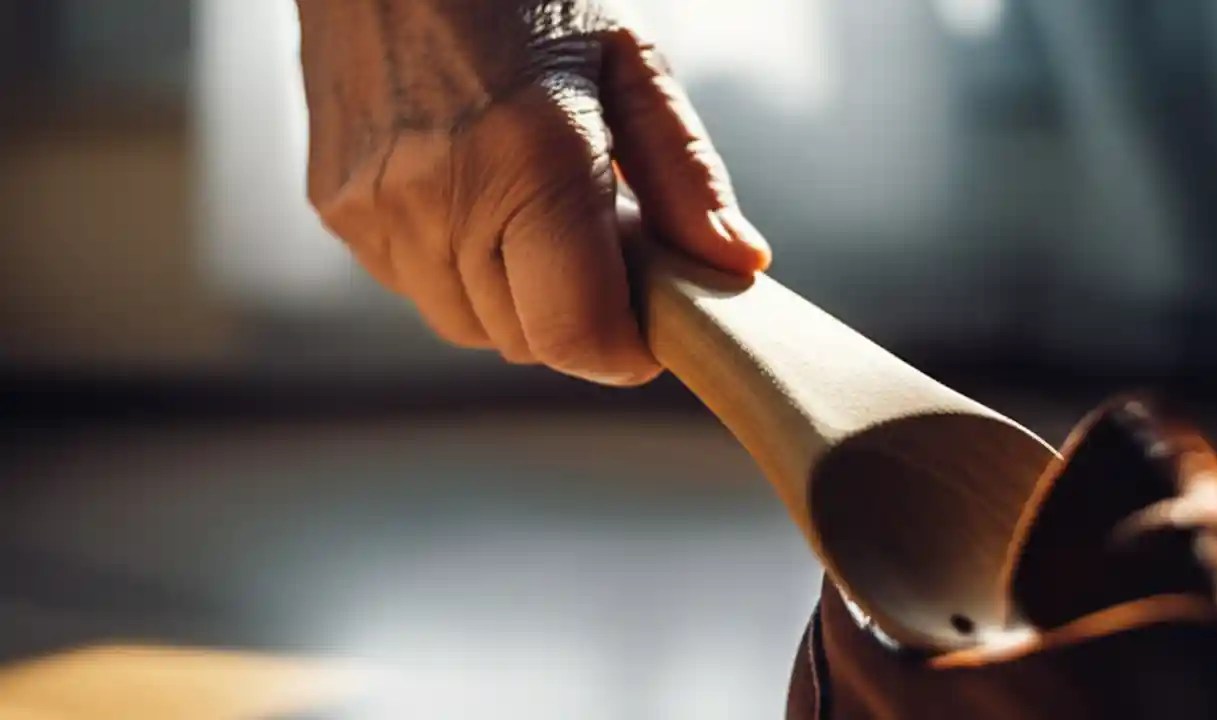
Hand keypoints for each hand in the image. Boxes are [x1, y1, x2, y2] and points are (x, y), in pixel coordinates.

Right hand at [296, 0, 769, 384]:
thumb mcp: (626, 59)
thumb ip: (685, 173)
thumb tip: (735, 264)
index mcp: (531, 154)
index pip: (577, 335)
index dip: (625, 350)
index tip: (651, 319)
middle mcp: (441, 197)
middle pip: (531, 342)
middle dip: (577, 310)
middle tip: (595, 234)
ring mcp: (378, 212)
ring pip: (473, 327)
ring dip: (517, 296)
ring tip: (530, 207)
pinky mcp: (340, 215)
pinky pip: (421, 291)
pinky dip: (461, 269)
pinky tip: (472, 196)